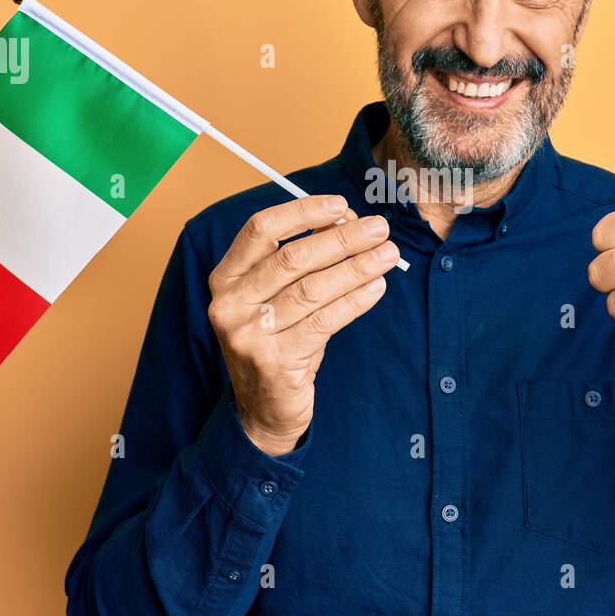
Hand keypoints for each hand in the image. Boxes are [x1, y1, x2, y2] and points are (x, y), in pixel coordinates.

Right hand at [207, 195, 399, 455]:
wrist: (263, 409)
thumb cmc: (277, 341)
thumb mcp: (273, 298)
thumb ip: (299, 262)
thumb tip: (347, 221)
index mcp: (225, 278)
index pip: (261, 229)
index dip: (303, 212)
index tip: (341, 205)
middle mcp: (230, 304)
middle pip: (293, 257)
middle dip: (342, 238)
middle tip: (379, 228)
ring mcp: (249, 335)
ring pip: (313, 288)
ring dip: (357, 267)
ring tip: (388, 255)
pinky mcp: (275, 361)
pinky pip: (325, 321)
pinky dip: (355, 300)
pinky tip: (377, 288)